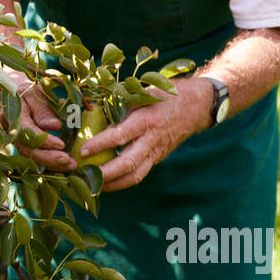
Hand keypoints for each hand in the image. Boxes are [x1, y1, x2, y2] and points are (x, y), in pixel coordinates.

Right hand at [7, 73, 75, 171]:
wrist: (19, 94)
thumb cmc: (31, 91)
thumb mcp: (38, 93)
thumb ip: (44, 110)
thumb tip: (55, 126)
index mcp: (14, 115)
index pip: (27, 132)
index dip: (44, 140)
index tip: (62, 144)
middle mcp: (12, 131)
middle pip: (27, 150)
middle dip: (48, 158)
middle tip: (68, 161)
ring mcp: (17, 141)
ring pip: (31, 158)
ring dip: (52, 164)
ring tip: (71, 165)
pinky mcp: (24, 146)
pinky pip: (36, 159)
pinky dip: (51, 164)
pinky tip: (65, 166)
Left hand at [72, 81, 206, 190]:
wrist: (197, 105)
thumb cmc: (165, 95)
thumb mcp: (144, 92)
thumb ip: (121, 103)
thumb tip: (90, 109)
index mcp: (147, 119)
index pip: (120, 135)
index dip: (100, 144)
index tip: (82, 151)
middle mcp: (152, 139)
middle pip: (128, 164)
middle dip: (105, 174)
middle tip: (84, 177)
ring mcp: (157, 152)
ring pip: (135, 175)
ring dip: (113, 184)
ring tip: (93, 186)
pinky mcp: (158, 158)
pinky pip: (140, 174)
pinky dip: (122, 180)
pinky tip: (107, 182)